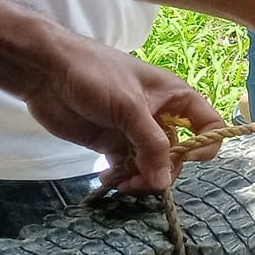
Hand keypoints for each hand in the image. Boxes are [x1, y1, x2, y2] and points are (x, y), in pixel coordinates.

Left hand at [18, 28, 224, 190]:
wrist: (46, 70)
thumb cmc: (94, 75)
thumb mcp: (129, 106)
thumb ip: (150, 144)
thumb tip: (164, 182)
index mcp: (175, 98)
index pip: (208, 125)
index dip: (204, 145)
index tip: (183, 158)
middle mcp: (160, 116)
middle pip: (178, 155)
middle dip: (163, 171)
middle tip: (140, 180)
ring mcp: (135, 132)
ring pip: (152, 166)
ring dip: (141, 179)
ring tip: (121, 184)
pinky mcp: (111, 143)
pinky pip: (127, 168)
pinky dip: (121, 178)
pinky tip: (107, 180)